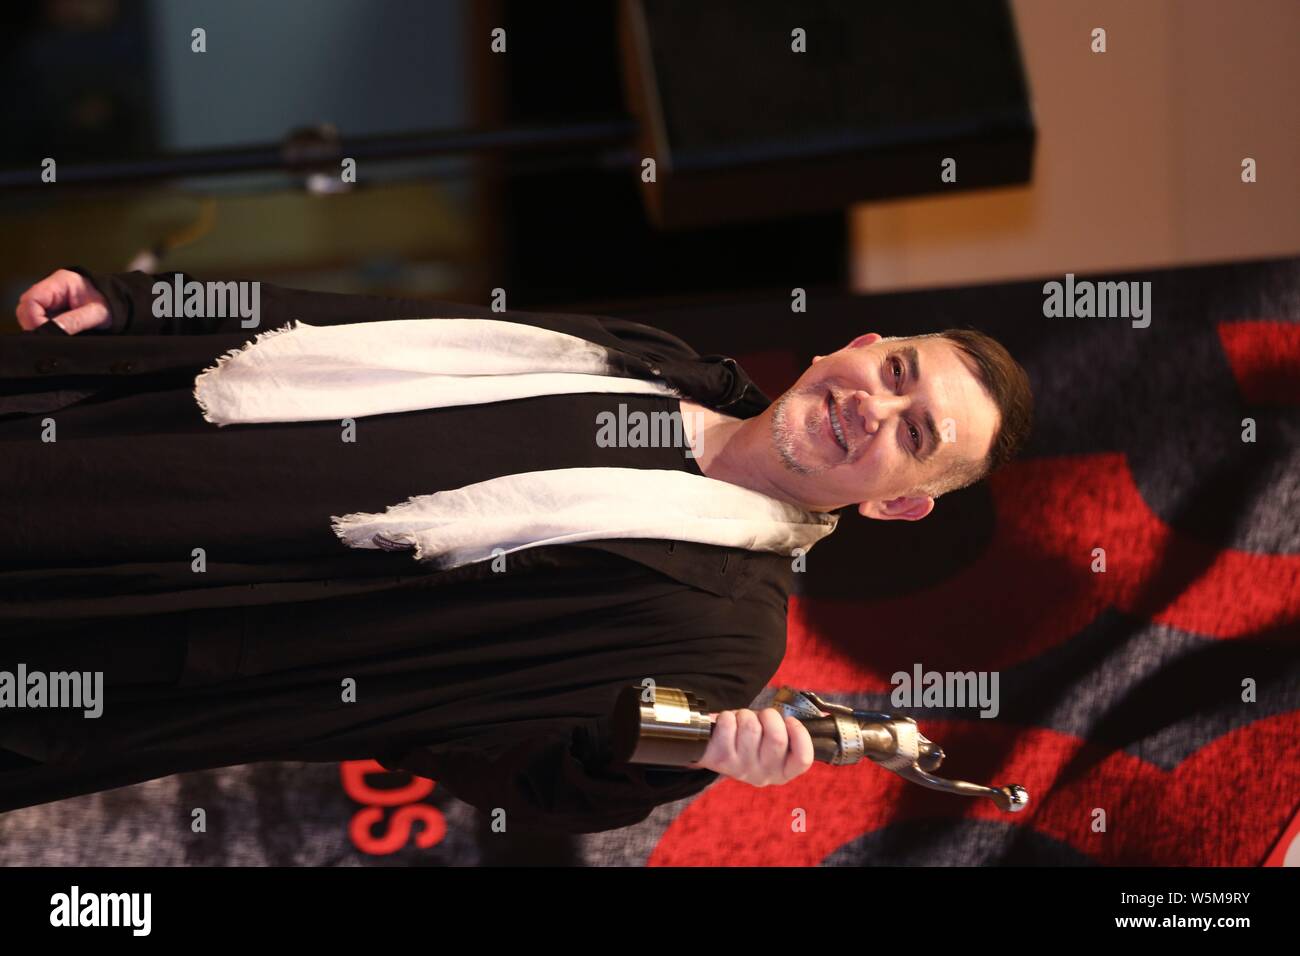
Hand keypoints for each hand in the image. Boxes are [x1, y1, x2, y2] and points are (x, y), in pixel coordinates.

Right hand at [15, 269, 109, 333]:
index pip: (31, 299)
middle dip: (34, 324)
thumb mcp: (97, 313)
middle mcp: (50, 289)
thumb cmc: (110, 303)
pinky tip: (58, 334)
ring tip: (58, 336)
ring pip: (30, 316)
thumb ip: (76, 321)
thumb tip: (56, 331)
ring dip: (39, 328)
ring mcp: (49, 300)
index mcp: (60, 282)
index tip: (46, 333)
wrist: (120, 303)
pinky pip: (39, 321)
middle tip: (51, 338)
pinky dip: (45, 330)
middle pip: (26, 308)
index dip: (34, 318)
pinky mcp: (52, 310)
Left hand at [686, 707, 814, 785]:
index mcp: (783, 772)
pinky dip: (728, 716)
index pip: (803, 759)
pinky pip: (729, 724)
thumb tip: (820, 715)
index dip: (800, 734)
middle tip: (763, 716)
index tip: (790, 721)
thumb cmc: (750, 739)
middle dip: (770, 716)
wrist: (714, 748)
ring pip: (751, 726)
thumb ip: (791, 732)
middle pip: (777, 737)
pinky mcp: (719, 759)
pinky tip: (726, 725)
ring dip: (746, 715)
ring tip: (742, 721)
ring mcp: (740, 770)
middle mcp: (763, 776)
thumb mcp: (774, 739)